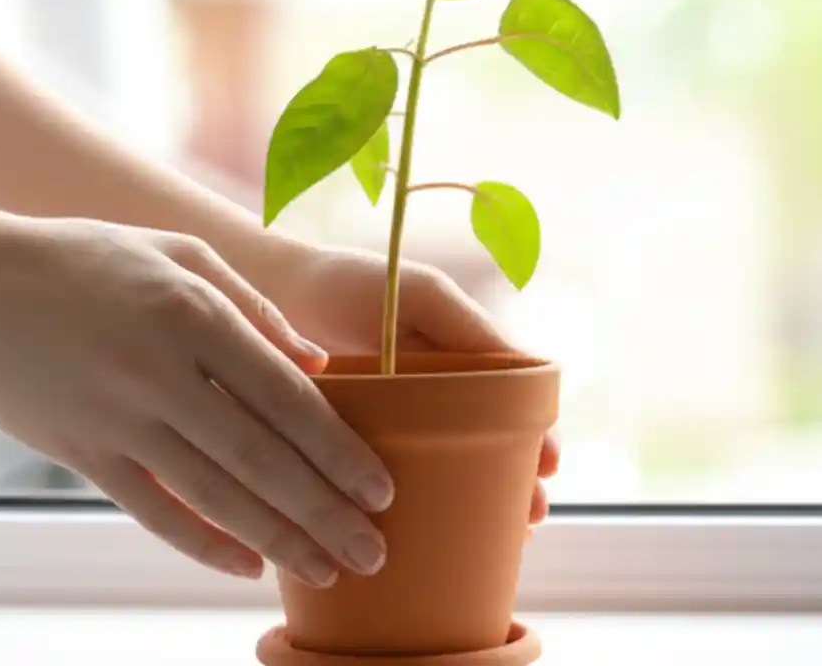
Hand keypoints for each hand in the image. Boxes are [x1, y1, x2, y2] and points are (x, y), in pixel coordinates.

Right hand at [0, 218, 394, 586]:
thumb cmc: (89, 261)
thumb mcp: (180, 254)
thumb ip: (255, 309)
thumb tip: (316, 364)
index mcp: (195, 313)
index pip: (286, 397)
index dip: (338, 451)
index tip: (380, 489)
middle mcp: (160, 371)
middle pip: (260, 458)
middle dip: (324, 512)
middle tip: (372, 551)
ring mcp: (117, 418)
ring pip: (214, 494)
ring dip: (278, 539)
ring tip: (326, 569)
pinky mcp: (81, 453)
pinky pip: (153, 511)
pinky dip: (204, 544)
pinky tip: (249, 566)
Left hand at [251, 244, 559, 524]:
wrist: (273, 293)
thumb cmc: (354, 284)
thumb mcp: (425, 299)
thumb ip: (473, 329)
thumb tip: (532, 369)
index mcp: (458, 359)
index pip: (514, 406)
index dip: (537, 436)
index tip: (547, 467)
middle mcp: (434, 395)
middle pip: (491, 447)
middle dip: (516, 482)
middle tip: (531, 515)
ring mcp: (398, 422)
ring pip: (451, 472)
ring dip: (480, 502)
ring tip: (499, 535)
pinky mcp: (357, 445)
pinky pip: (398, 482)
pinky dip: (422, 507)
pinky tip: (431, 537)